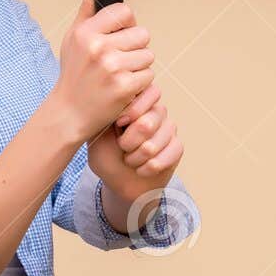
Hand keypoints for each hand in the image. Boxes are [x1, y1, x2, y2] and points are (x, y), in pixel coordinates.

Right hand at [50, 0, 154, 139]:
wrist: (69, 113)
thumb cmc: (73, 74)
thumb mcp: (73, 38)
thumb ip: (87, 9)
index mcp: (86, 32)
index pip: (125, 12)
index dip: (127, 25)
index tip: (120, 37)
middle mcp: (98, 47)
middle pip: (142, 34)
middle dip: (135, 48)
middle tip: (119, 61)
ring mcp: (112, 67)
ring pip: (148, 56)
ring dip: (139, 67)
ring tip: (119, 76)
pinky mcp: (125, 86)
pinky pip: (149, 76)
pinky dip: (140, 84)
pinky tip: (123, 89)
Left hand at [88, 82, 184, 215]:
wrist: (120, 183)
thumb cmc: (108, 156)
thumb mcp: (99, 134)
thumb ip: (109, 115)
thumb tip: (122, 100)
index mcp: (137, 102)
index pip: (147, 93)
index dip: (131, 112)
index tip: (118, 124)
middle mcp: (156, 111)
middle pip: (146, 125)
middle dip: (128, 143)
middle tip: (122, 147)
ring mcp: (169, 128)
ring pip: (152, 146)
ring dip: (135, 159)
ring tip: (130, 159)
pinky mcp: (177, 147)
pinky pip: (165, 158)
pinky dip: (147, 168)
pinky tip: (142, 168)